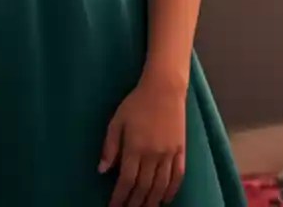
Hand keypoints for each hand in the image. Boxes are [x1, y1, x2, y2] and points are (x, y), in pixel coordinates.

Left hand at [99, 76, 187, 206]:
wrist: (165, 88)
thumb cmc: (137, 103)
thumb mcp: (117, 121)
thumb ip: (109, 147)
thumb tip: (102, 170)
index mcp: (135, 148)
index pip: (126, 180)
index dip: (119, 197)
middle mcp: (153, 154)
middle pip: (143, 187)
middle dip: (134, 203)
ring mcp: (169, 153)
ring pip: (161, 185)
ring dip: (152, 201)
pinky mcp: (181, 150)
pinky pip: (178, 175)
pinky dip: (172, 190)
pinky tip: (166, 200)